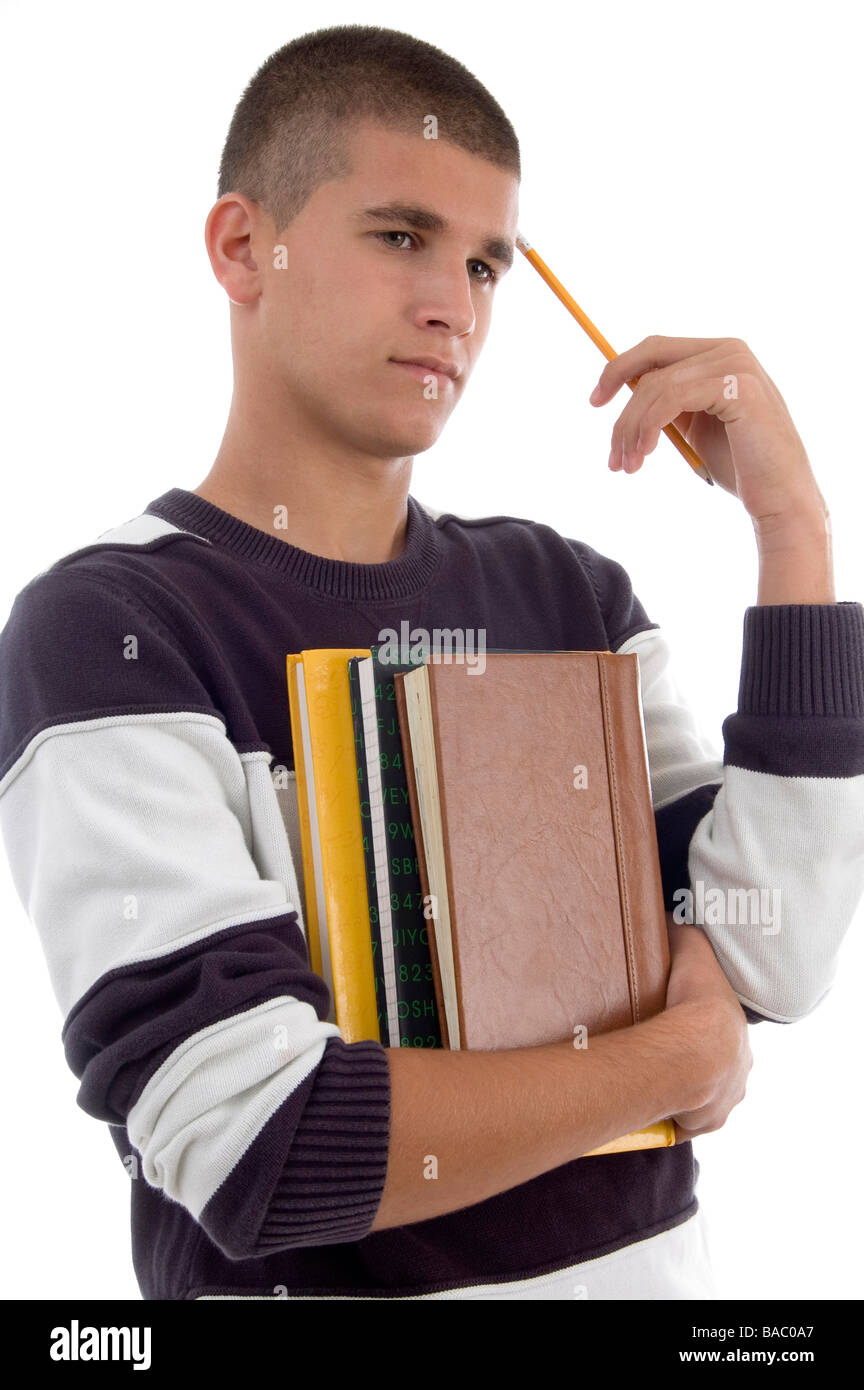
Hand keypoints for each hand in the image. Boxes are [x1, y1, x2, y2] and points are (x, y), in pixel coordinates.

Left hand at [589, 335, 828, 529]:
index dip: (619, 369)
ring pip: (655, 385)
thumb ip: (669, 401)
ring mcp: (736, 365)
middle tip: (609, 451)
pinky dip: (647, 427)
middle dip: (619, 400)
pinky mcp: (739, 387)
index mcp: (719, 354)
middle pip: (651, 358)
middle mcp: (730, 350)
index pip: (656, 348)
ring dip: (630, 429)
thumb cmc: (739, 466)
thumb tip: (624, 388)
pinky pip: (671, 398)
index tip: (595, 401)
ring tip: (625, 466)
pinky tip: (643, 455)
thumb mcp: (694, 425)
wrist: (780, 498)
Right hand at [663, 913, 752, 1140]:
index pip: (719, 1036)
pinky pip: (684, 1123)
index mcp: (736, 1036)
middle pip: (714, 1071)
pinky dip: (667, 1118)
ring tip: (648, 1085)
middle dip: (690, 1068)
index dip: (697, 1032)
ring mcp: (724, 1100)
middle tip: (658, 1059)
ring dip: (680, 1095)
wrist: (699, 1045)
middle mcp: (738, 1071)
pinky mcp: (705, 1122)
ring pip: (701, 1100)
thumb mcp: (691, 951)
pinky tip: (646, 1109)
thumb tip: (671, 916)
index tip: (676, 1032)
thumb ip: (682, 935)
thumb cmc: (697, 998)